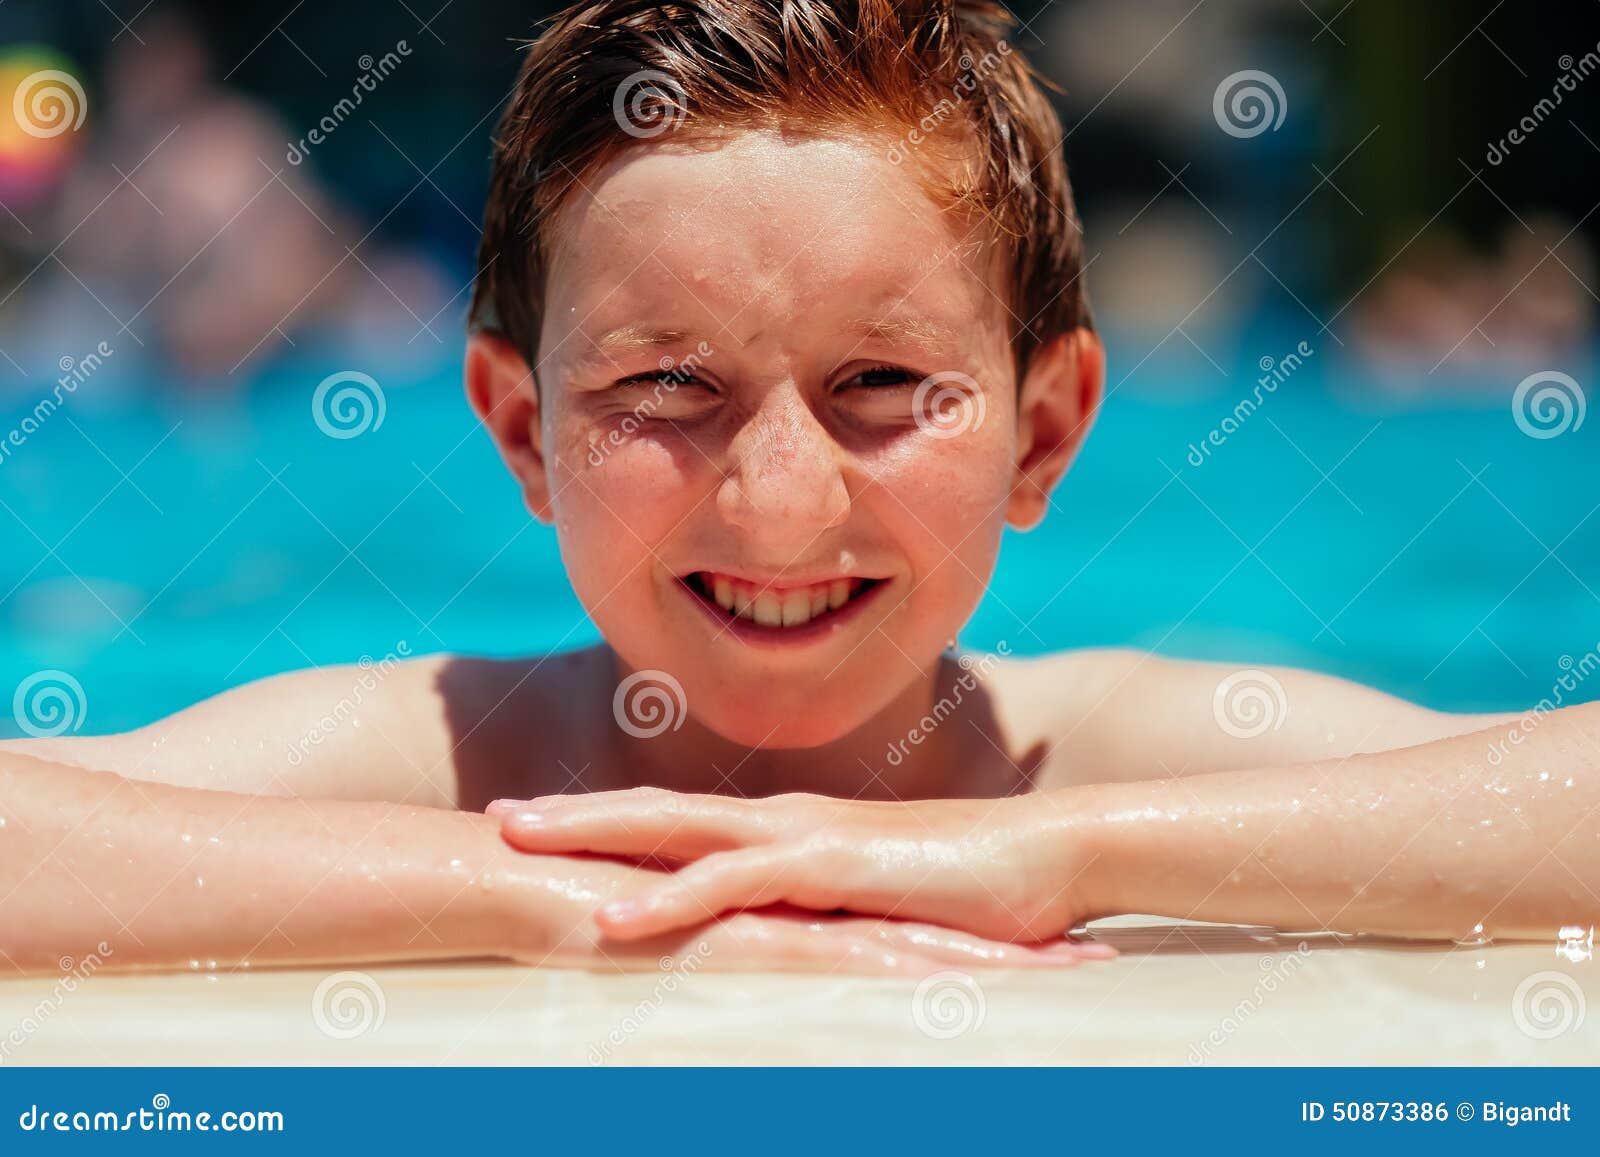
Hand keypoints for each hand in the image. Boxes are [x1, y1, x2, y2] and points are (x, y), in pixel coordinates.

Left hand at [488, 788, 1107, 953]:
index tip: (546, 822)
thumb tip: (790, 935)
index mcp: (789, 829)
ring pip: (676, 832)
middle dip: (574, 815)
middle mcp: (783, 821)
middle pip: (657, 811)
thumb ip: (828, 909)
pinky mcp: (831, 867)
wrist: (1050, 855)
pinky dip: (667, 898)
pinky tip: (611, 917)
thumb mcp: (881, 902)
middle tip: (496, 816)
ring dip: (592, 838)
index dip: (611, 821)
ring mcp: (803, 838)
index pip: (683, 819)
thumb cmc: (972, 885)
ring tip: (515, 845)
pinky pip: (731, 885)